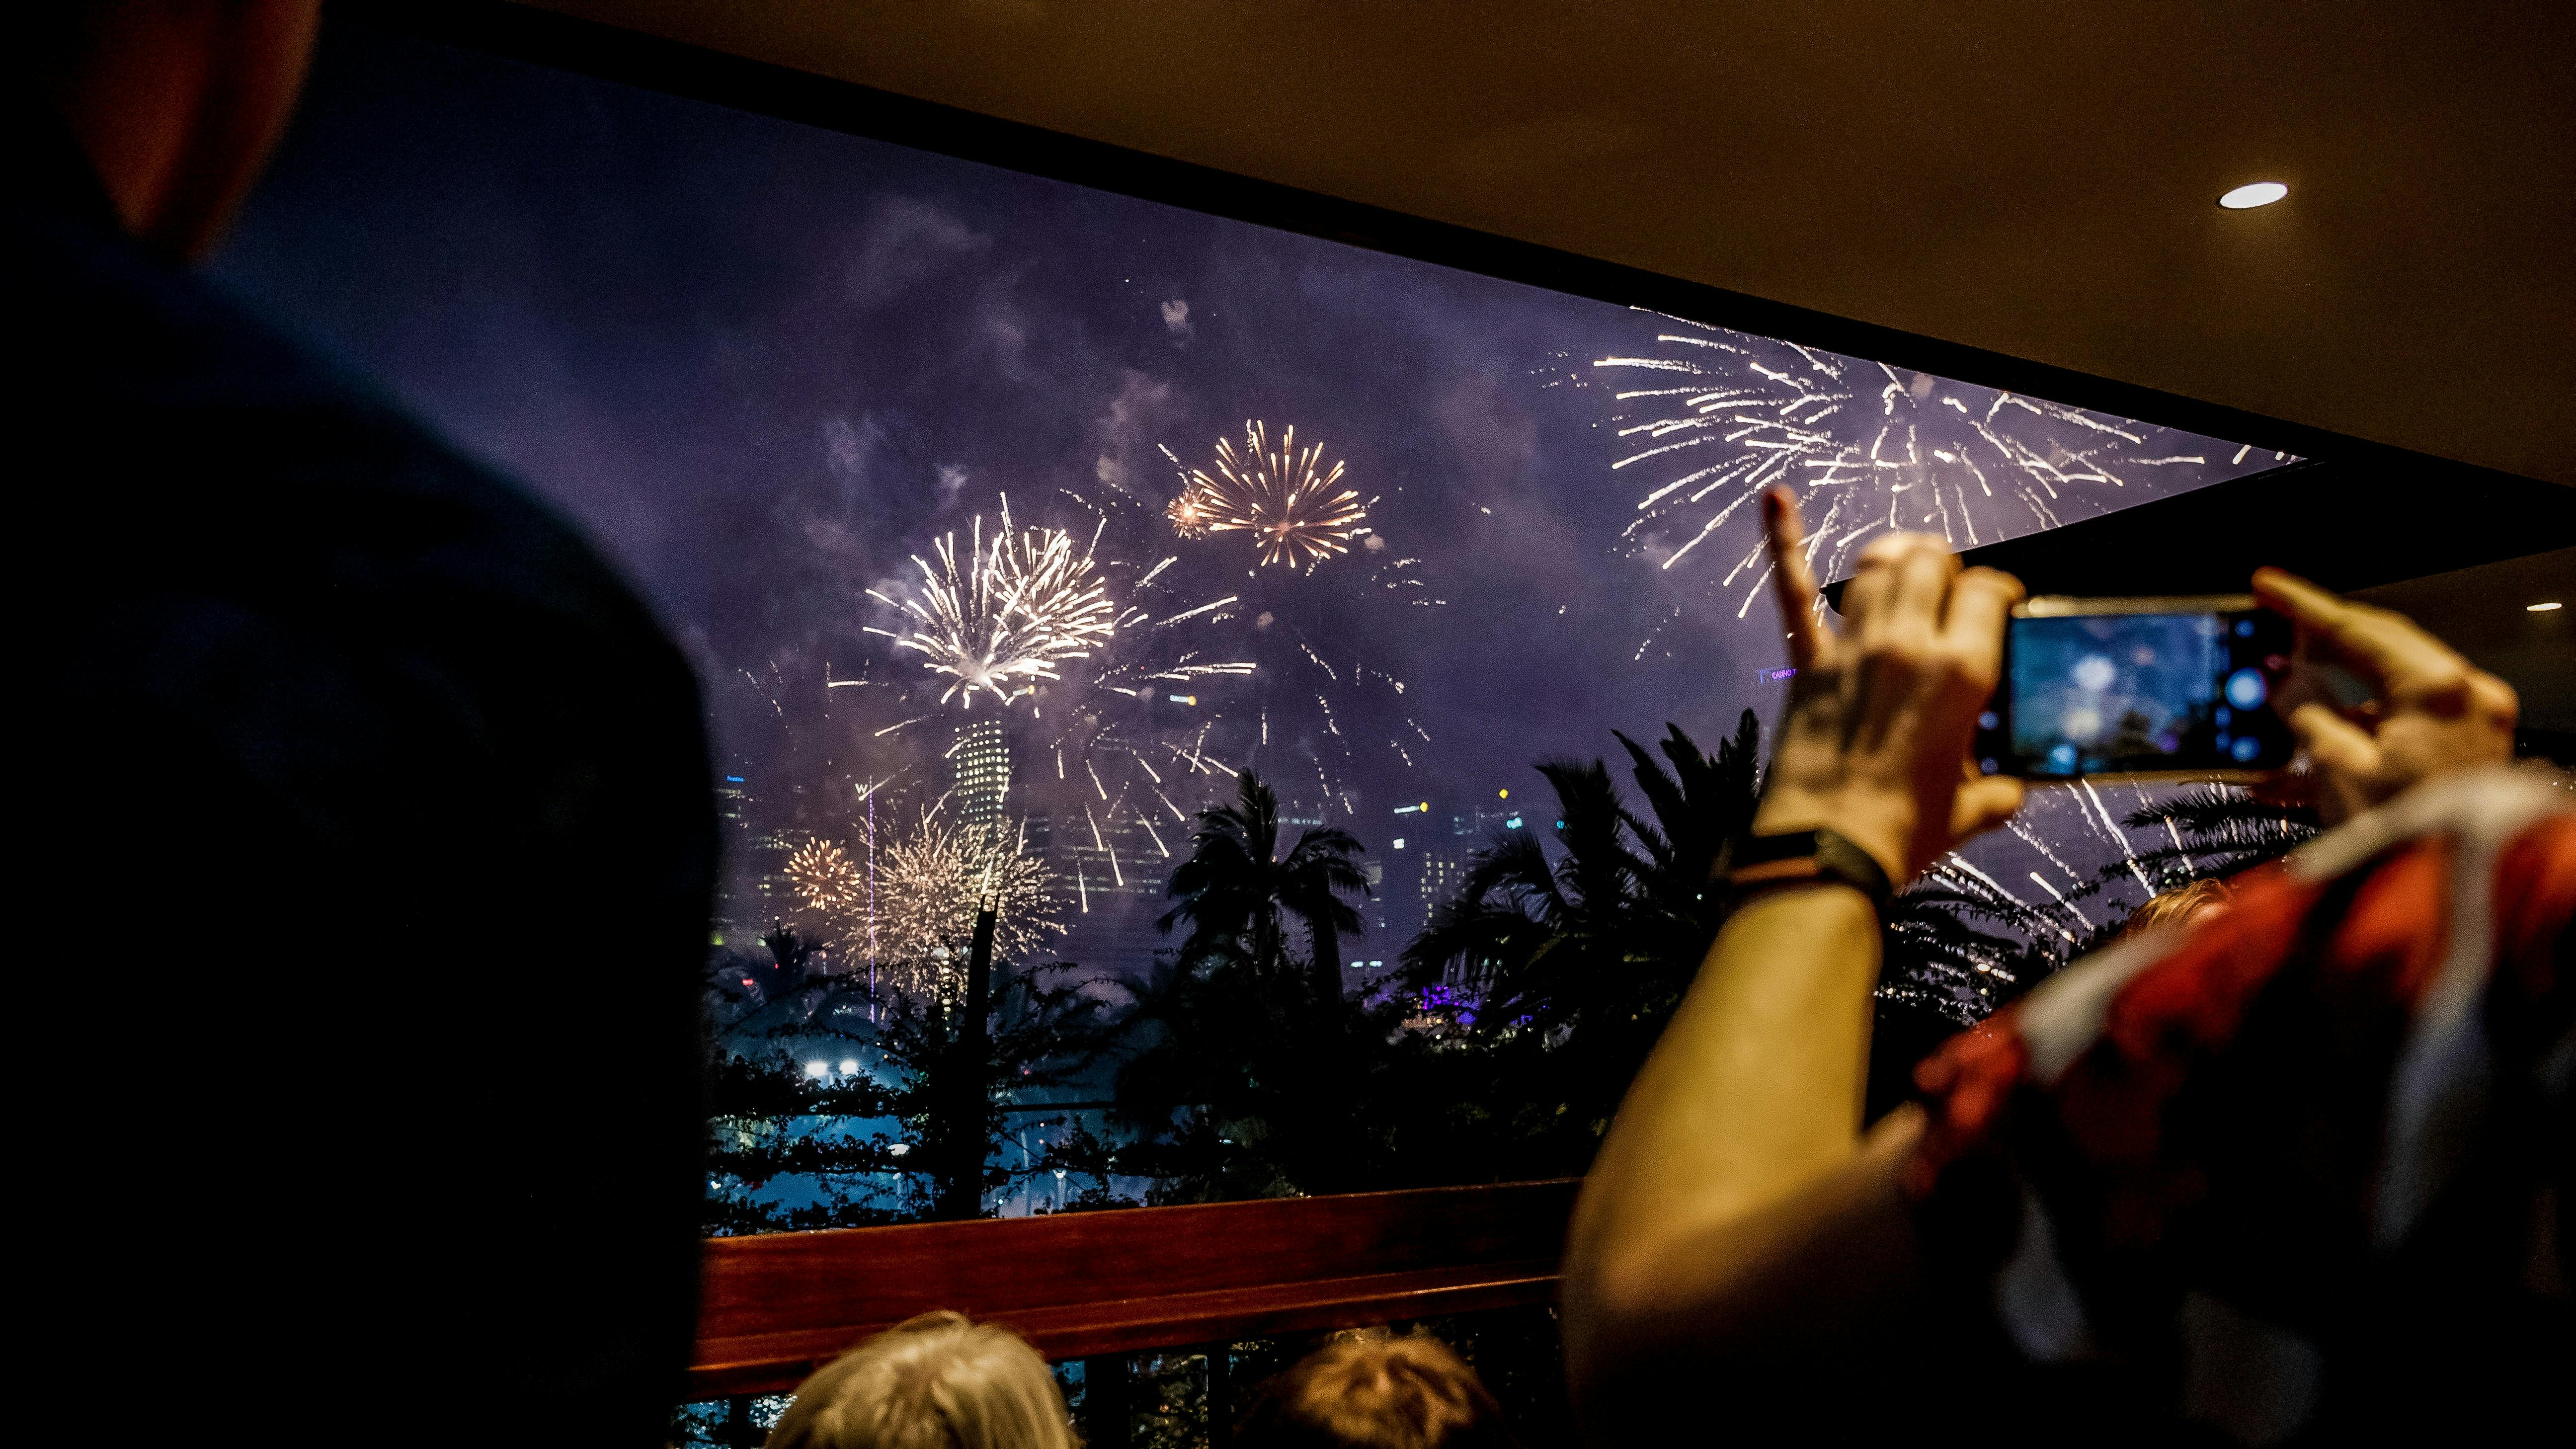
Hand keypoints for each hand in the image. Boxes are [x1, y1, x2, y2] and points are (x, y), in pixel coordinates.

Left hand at [1749, 489, 2024, 885]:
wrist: (1829, 853)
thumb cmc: (1905, 832)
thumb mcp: (1973, 808)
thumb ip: (1998, 787)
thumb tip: (2010, 786)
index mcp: (1964, 672)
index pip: (1988, 590)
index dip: (1995, 590)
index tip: (1997, 603)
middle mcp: (1910, 645)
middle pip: (1932, 562)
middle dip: (1945, 566)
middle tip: (1947, 588)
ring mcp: (1853, 649)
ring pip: (1877, 567)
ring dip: (1895, 558)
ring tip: (1904, 566)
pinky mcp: (1807, 664)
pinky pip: (1793, 590)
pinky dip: (1783, 539)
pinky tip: (1774, 496)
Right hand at [2251, 568, 2516, 825]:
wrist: (2462, 896)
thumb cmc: (2403, 836)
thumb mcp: (2337, 769)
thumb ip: (2305, 711)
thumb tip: (2281, 677)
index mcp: (2436, 688)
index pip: (2357, 628)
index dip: (2303, 606)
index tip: (2264, 585)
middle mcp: (2465, 696)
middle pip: (2380, 649)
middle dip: (2322, 641)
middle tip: (2273, 628)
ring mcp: (2472, 724)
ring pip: (2389, 689)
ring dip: (2333, 695)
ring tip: (2278, 702)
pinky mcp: (2467, 754)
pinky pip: (2402, 727)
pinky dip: (2357, 731)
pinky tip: (2308, 750)